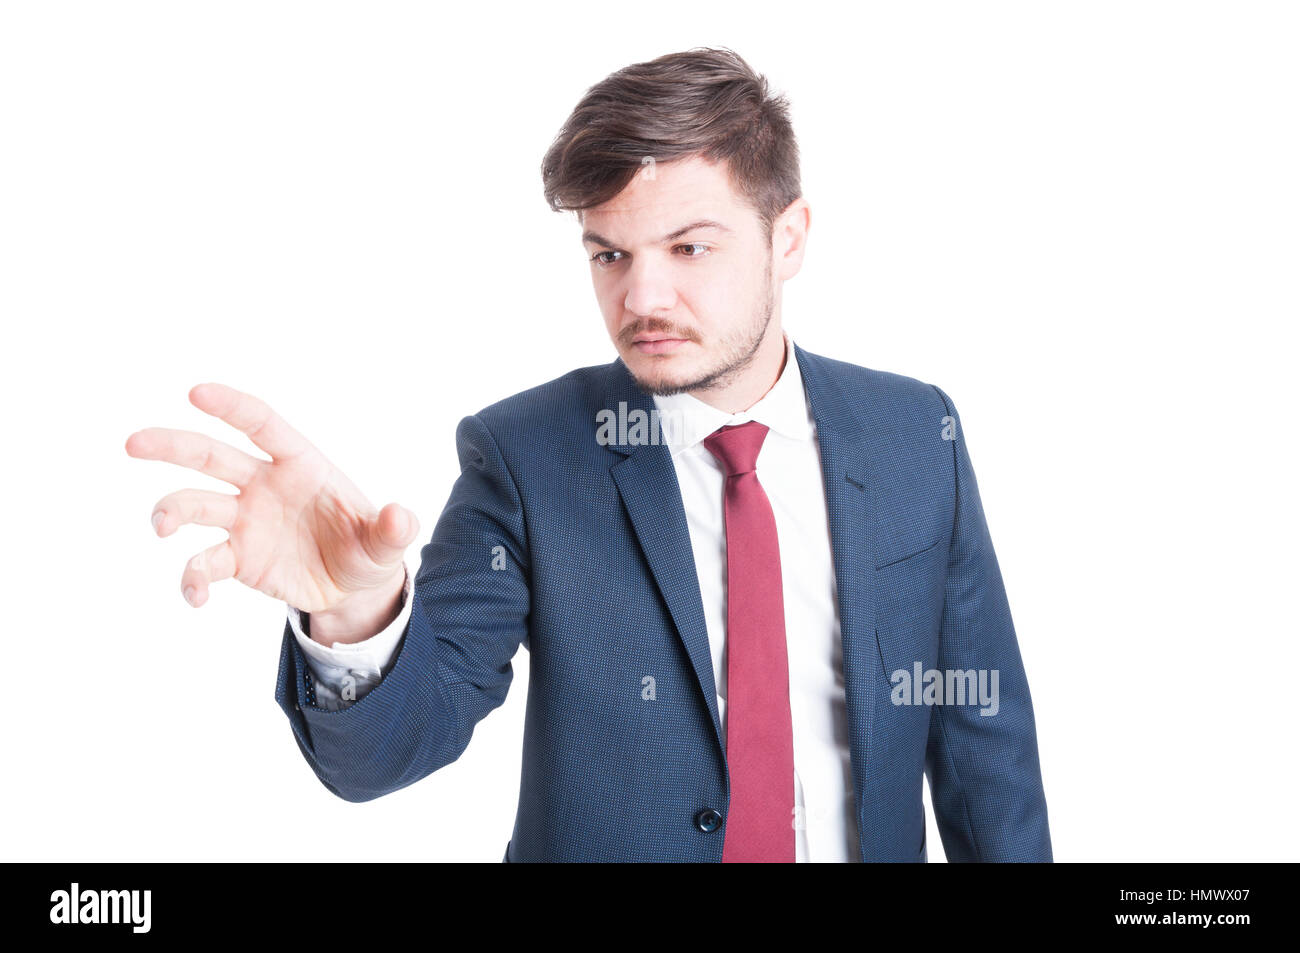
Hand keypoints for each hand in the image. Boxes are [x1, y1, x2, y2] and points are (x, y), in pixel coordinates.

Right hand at [126, 382, 417, 611]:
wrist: (353, 588)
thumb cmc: (368, 548)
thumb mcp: (385, 543)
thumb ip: (391, 529)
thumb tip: (401, 517)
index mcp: (300, 465)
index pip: (262, 425)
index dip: (232, 407)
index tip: (196, 392)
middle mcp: (263, 485)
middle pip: (210, 455)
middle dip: (171, 446)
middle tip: (133, 443)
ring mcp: (245, 520)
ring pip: (194, 504)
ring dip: (170, 512)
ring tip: (161, 528)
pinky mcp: (237, 557)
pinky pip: (205, 563)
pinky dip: (193, 578)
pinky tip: (196, 596)